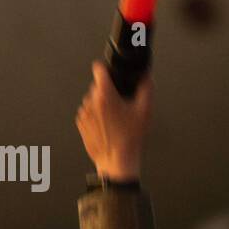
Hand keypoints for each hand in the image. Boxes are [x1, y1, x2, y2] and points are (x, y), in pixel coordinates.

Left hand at [75, 62, 151, 179]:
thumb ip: (147, 88)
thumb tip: (146, 76)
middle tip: (121, 105)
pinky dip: (96, 116)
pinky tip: (108, 127)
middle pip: (98, 86)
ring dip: (102, 104)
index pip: (98, 69)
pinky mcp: (81, 124)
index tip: (110, 72)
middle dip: (109, 92)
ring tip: (115, 119)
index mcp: (105, 95)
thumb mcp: (145, 111)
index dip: (106, 68)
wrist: (117, 161)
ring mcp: (84, 113)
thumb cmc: (130, 138)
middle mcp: (91, 102)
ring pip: (92, 100)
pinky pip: (88, 113)